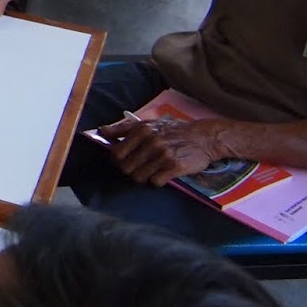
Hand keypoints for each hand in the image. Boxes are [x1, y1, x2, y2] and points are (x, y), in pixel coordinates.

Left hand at [98, 116, 227, 185]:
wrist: (204, 137)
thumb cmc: (173, 130)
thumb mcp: (148, 123)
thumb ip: (123, 128)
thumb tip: (102, 131)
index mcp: (141, 131)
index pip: (116, 153)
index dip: (117, 160)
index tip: (123, 160)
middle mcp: (150, 142)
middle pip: (125, 167)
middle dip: (128, 170)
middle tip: (137, 168)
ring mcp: (162, 155)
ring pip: (138, 177)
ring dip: (142, 177)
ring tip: (150, 171)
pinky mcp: (174, 167)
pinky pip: (155, 182)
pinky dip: (156, 181)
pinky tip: (161, 174)